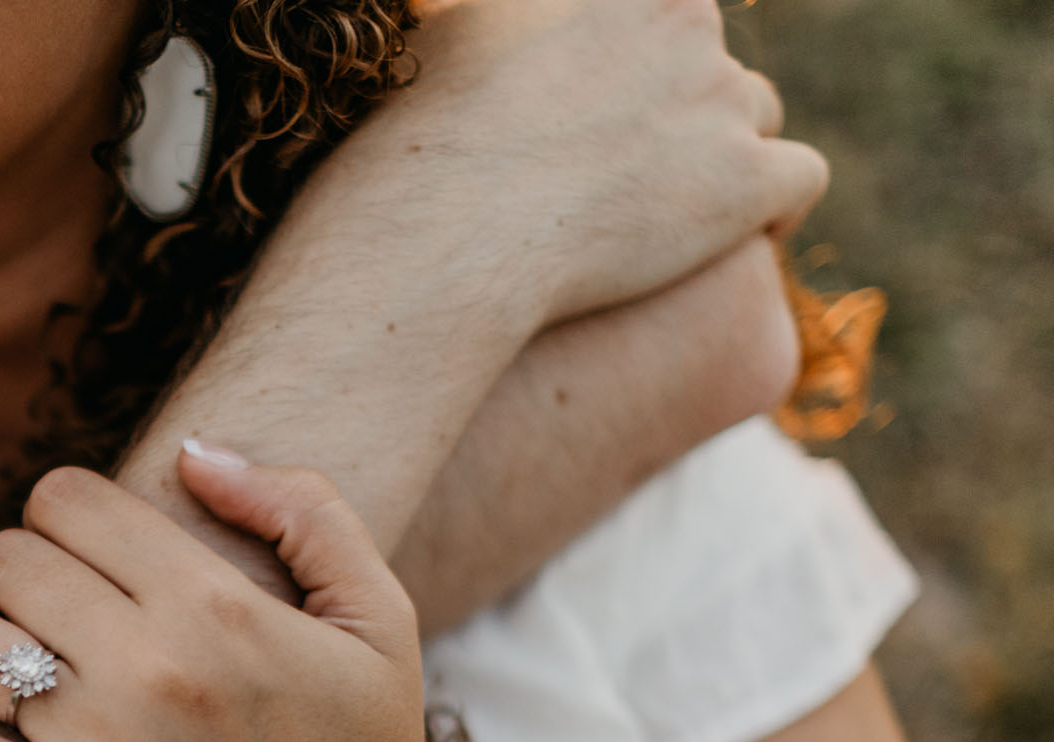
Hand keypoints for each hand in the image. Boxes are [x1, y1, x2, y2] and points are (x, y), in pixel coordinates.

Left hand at [0, 456, 467, 741]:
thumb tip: (191, 451)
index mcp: (217, 606)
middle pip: (7, 562)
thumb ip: (299, 508)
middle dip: (18, 566)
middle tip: (46, 601)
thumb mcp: (376, 614)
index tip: (79, 544)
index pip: (68, 502)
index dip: (62, 510)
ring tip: (3, 646)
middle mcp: (152, 676)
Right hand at [324, 0, 828, 326]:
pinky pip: (800, 177)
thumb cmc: (425, 147)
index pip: (658, 11)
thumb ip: (506, 19)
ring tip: (665, 212)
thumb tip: (507, 24)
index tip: (604, 108)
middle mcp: (680, 21)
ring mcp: (720, 99)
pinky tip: (745, 235)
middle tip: (617, 169)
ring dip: (720, 153)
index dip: (634, 59)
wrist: (450, 234)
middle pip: (702, 54)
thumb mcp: (456, 39)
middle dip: (672, 104)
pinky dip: (777, 206)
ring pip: (753, 113)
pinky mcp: (746, 180)